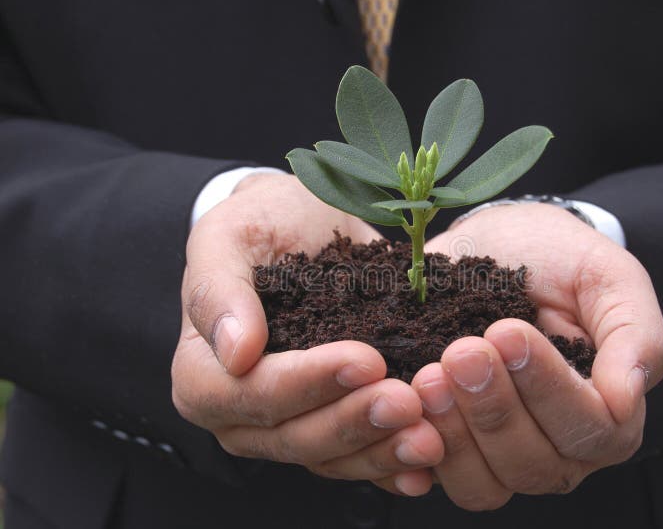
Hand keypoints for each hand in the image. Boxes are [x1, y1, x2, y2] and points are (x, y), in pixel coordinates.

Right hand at [172, 174, 442, 493]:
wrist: (308, 225)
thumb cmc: (263, 225)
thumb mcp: (228, 236)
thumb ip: (217, 289)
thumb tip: (234, 352)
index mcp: (204, 374)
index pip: (251, 394)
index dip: (307, 384)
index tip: (365, 360)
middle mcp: (241, 415)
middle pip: (294, 436)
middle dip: (354, 422)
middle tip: (408, 401)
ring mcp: (289, 427)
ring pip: (331, 457)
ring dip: (381, 451)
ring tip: (430, 436)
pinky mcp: (332, 427)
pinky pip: (359, 461)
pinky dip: (393, 465)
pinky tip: (429, 465)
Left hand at [410, 202, 662, 509]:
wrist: (494, 243)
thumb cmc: (558, 260)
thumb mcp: (607, 277)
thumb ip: (634, 333)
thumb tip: (629, 398)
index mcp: (605, 413)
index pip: (592, 431)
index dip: (549, 390)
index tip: (507, 332)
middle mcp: (556, 447)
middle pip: (534, 465)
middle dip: (495, 409)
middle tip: (462, 350)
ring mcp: (499, 454)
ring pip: (484, 487)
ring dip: (454, 435)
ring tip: (429, 375)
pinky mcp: (449, 446)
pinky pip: (432, 475)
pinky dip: (414, 447)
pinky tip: (403, 404)